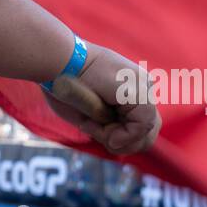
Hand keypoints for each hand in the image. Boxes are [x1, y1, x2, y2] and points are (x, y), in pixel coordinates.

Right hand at [42, 43, 160, 155]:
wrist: (57, 62)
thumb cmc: (64, 85)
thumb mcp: (90, 113)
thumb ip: (110, 128)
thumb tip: (119, 145)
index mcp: (131, 89)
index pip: (141, 129)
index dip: (119, 139)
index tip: (92, 127)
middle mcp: (142, 87)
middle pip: (149, 134)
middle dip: (123, 143)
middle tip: (96, 131)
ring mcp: (144, 88)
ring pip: (147, 133)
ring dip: (118, 138)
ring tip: (94, 124)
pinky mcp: (140, 92)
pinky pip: (140, 127)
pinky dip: (118, 133)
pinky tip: (97, 121)